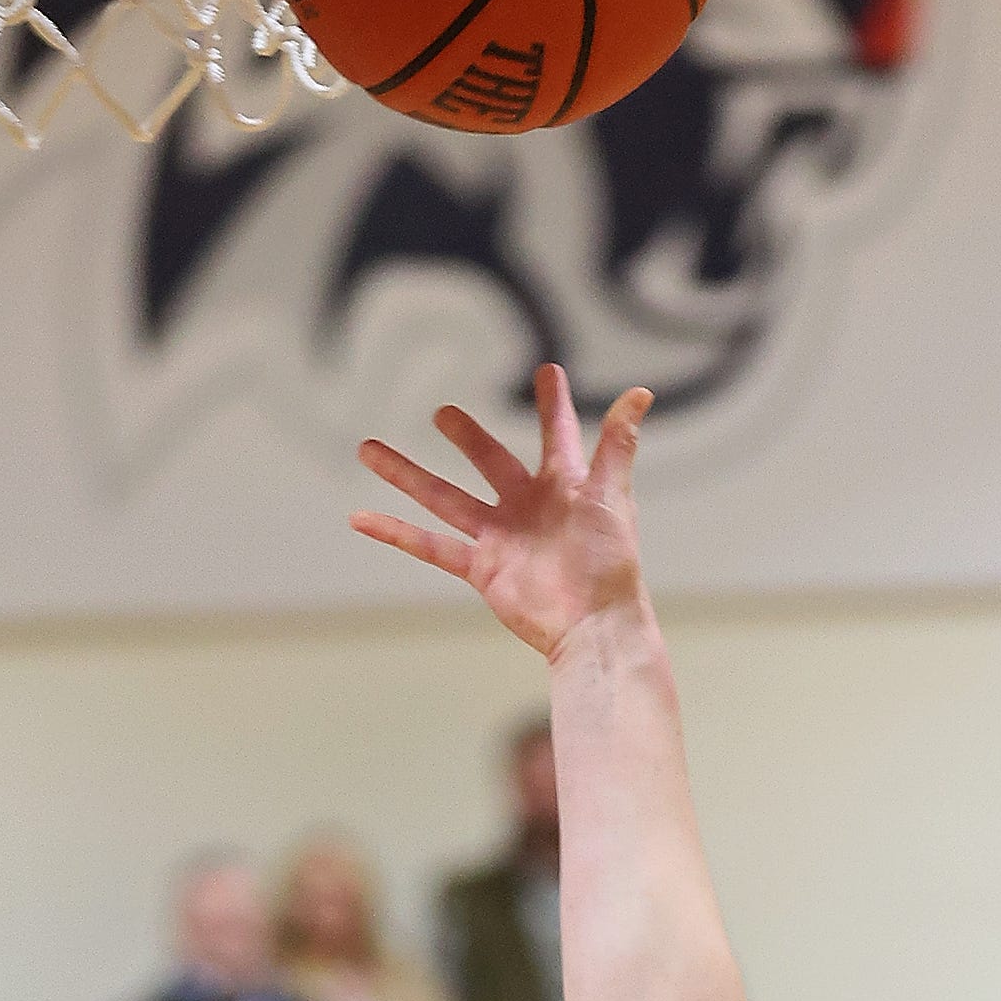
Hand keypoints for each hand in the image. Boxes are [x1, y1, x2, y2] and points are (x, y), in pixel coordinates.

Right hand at [353, 366, 651, 661]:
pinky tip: (360, 517)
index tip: (548, 372)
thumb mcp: (612, 496)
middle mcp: (528, 508)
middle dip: (468, 437)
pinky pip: (432, 547)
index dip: (553, 405)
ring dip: (406, 474)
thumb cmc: (611, 564)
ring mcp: (501, 538)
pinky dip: (395, 533)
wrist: (595, 627)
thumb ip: (618, 444)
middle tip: (443, 414)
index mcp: (564, 487)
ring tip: (368, 448)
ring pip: (443, 498)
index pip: (556, 435)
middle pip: (490, 462)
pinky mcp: (483, 568)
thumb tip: (640, 393)